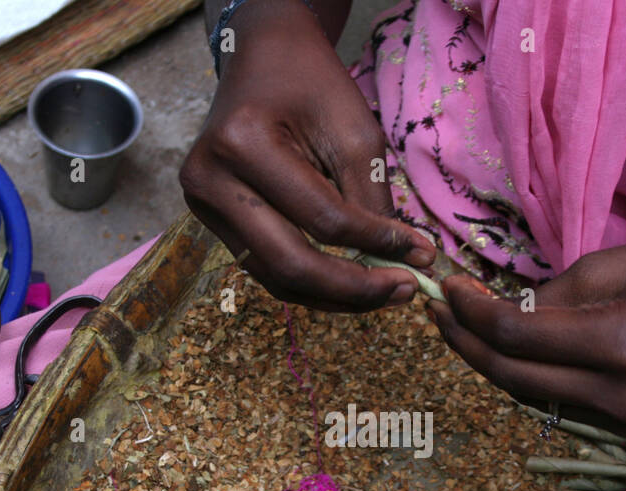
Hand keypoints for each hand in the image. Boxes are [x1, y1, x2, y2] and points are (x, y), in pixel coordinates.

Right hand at [180, 0, 433, 311]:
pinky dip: (312, 284)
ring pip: (276, 279)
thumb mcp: (355, 132)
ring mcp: (203, 206)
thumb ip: (373, 201)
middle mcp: (211, 182)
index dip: (376, 244)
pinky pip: (266, 269)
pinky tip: (351, 283)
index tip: (422, 254)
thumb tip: (407, 262)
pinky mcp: (211, 222)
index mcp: (243, 145)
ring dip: (335, 296)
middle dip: (354, 288)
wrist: (262, 58)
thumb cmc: (311, 86)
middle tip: (405, 291)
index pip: (321, 219)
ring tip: (385, 292)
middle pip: (290, 264)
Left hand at [426, 231, 625, 439]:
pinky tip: (512, 349)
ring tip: (463, 325)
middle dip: (466, 343)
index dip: (472, 314)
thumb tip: (499, 312)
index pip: (520, 337)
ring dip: (493, 363)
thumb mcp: (622, 262)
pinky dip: (532, 377)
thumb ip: (555, 294)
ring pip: (533, 396)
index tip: (447, 287)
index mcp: (625, 344)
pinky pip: (562, 404)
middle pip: (515, 377)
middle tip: (436, 310)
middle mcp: (625, 396)